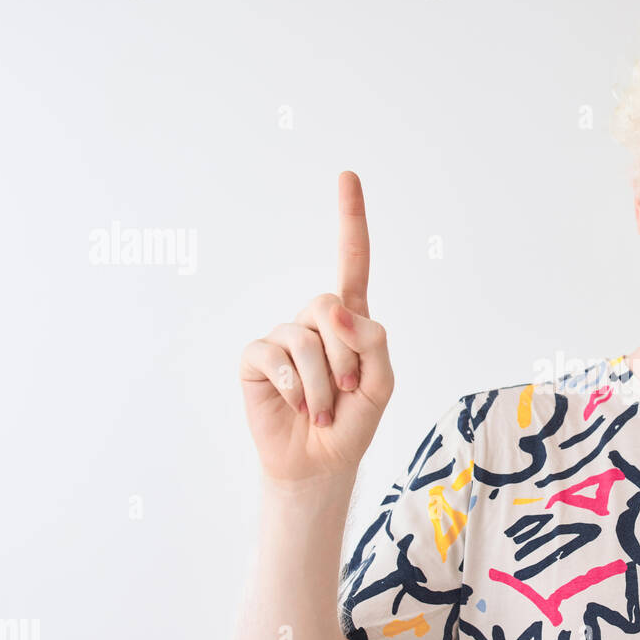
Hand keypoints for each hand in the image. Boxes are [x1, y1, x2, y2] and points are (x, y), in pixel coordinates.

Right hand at [239, 171, 394, 484]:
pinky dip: (294, 386)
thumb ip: (372, 341)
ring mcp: (283, 337)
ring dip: (322, 384)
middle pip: (328, 304)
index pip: (352, 263)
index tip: (348, 176)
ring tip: (322, 409)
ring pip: (304, 338)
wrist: (321, 463)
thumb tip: (337, 309)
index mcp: (351, 321)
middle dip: (345, 355)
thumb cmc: (353, 421)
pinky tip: (297, 405)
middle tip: (347, 391)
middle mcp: (315, 322)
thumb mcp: (382, 383)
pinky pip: (275, 355)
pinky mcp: (257, 359)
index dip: (350, 220)